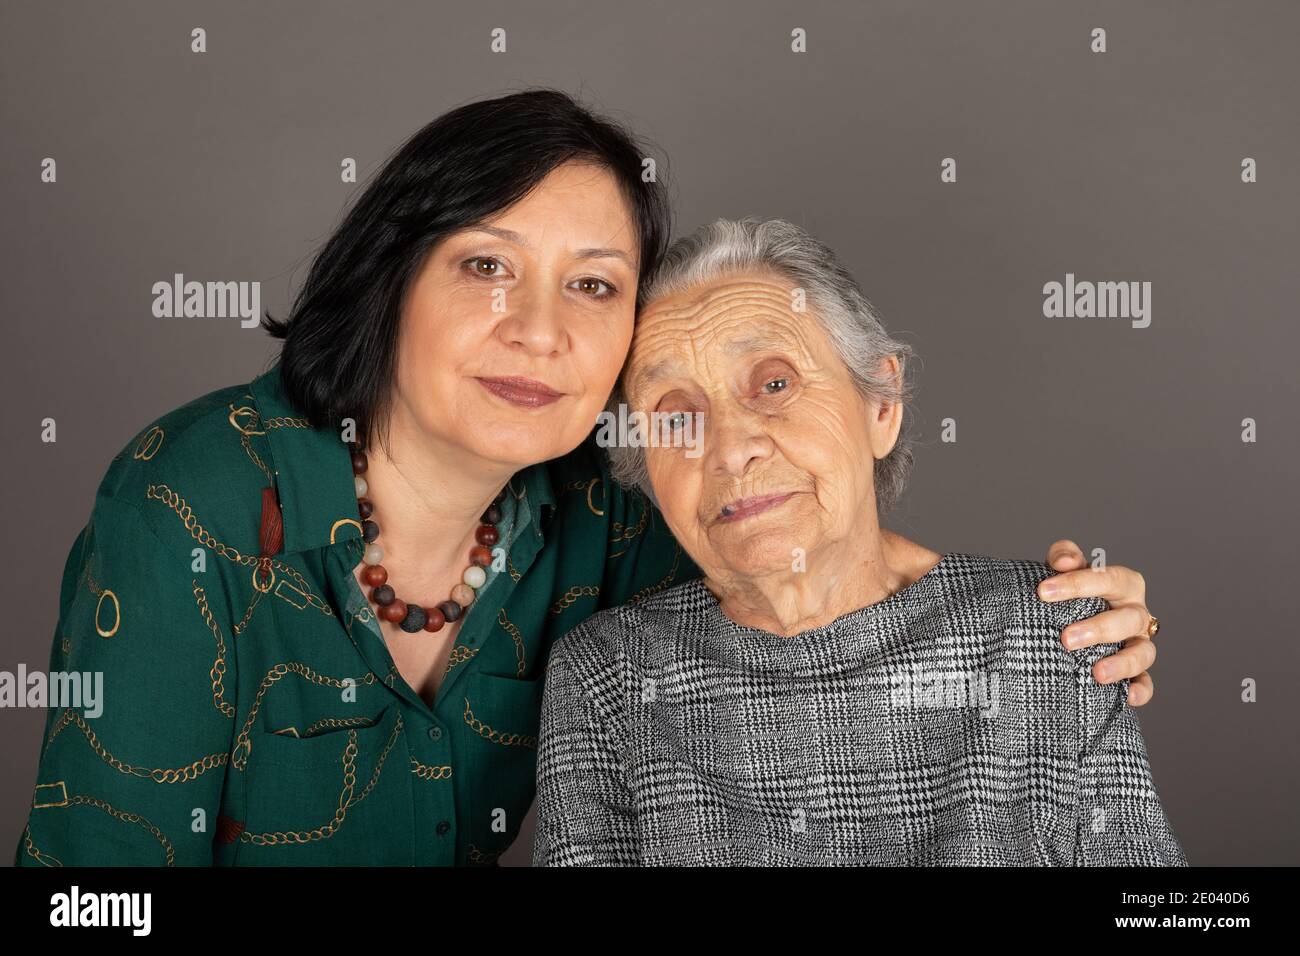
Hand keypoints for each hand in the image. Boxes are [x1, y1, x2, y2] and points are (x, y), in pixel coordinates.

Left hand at [1036, 539, 1156, 706]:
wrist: (1069, 618)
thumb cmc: (1071, 592)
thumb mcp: (1065, 570)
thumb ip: (1064, 557)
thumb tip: (1063, 561)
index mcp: (1123, 584)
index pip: (1108, 579)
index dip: (1077, 584)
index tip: (1043, 591)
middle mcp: (1136, 613)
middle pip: (1129, 619)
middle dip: (1099, 629)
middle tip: (1066, 639)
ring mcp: (1139, 643)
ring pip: (1144, 653)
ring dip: (1122, 663)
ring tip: (1096, 673)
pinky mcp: (1136, 671)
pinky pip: (1146, 682)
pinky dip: (1141, 690)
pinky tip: (1127, 696)